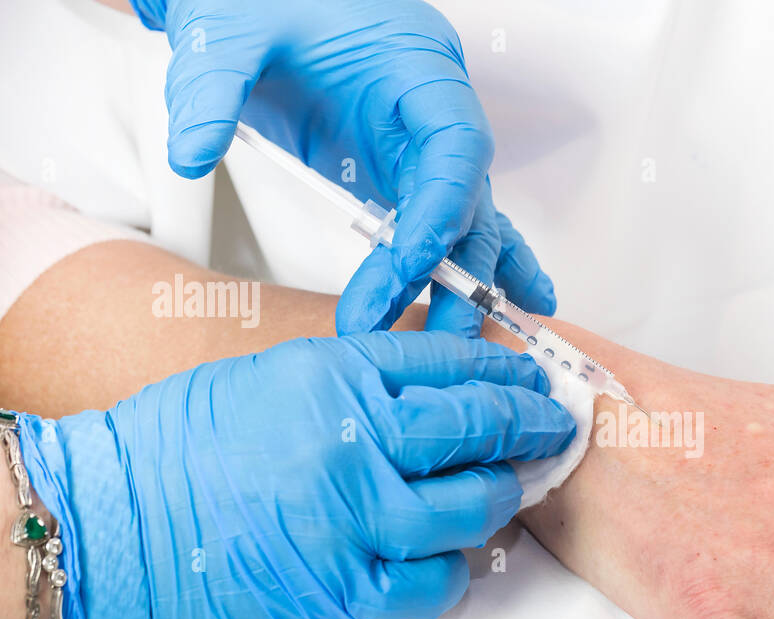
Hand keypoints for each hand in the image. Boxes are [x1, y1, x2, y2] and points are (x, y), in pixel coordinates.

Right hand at [20, 332, 574, 618]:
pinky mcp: (343, 589)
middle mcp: (353, 441)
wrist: (116, 523)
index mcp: (336, 375)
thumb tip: (439, 384)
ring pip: (470, 509)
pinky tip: (450, 559)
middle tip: (555, 427)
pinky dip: (454, 573)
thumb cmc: (187, 446)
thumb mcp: (276, 378)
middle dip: (532, 425)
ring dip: (501, 499)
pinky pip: (434, 584)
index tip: (535, 376)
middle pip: (476, 429)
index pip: (450, 364)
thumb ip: (358, 378)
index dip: (506, 370)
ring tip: (509, 490)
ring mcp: (352, 519)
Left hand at [130, 0, 555, 331]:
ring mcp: (419, 145)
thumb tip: (191, 152)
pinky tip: (493, 303)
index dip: (442, 209)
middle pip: (469, 200)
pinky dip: (462, 264)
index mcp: (418, 65)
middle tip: (420, 334)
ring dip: (460, 283)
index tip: (409, 264)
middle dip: (451, 271)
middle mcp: (433, 111)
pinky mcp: (396, 171)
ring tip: (454, 344)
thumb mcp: (232, 30)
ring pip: (465, 222)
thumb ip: (211, 87)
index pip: (455, 146)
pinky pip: (443, 222)